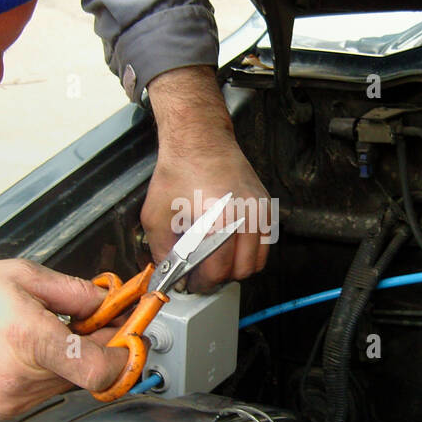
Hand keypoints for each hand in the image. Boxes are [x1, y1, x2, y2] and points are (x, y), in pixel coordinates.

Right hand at [0, 259, 128, 418]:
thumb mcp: (23, 277)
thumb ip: (75, 292)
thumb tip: (109, 301)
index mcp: (32, 341)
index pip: (100, 370)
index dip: (124, 355)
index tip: (130, 338)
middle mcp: (24, 379)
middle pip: (88, 374)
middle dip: (98, 348)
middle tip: (94, 322)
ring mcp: (13, 400)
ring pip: (68, 384)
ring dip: (71, 360)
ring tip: (48, 331)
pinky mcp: (4, 409)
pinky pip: (44, 392)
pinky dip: (47, 372)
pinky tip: (26, 348)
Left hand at [142, 65, 273, 290]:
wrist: (199, 138)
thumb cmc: (179, 169)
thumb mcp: (156, 214)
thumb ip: (162, 250)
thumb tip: (169, 274)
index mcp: (219, 220)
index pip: (218, 270)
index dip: (201, 283)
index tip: (190, 282)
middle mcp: (246, 216)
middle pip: (242, 270)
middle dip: (220, 277)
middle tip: (202, 275)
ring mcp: (260, 210)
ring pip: (258, 260)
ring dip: (237, 266)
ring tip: (216, 261)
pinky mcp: (265, 205)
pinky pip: (264, 242)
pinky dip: (248, 251)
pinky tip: (228, 244)